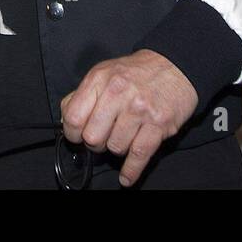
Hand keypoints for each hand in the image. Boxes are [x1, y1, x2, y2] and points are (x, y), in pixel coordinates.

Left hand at [59, 49, 197, 186]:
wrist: (174, 65)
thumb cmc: (136, 72)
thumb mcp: (104, 73)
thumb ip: (84, 95)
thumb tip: (68, 122)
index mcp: (99, 79)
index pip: (73, 117)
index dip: (72, 133)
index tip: (78, 136)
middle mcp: (118, 92)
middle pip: (92, 138)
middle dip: (95, 143)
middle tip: (103, 136)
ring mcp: (140, 109)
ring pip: (115, 148)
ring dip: (117, 148)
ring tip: (123, 137)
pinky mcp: (159, 124)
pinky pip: (139, 155)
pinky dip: (131, 171)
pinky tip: (126, 177)